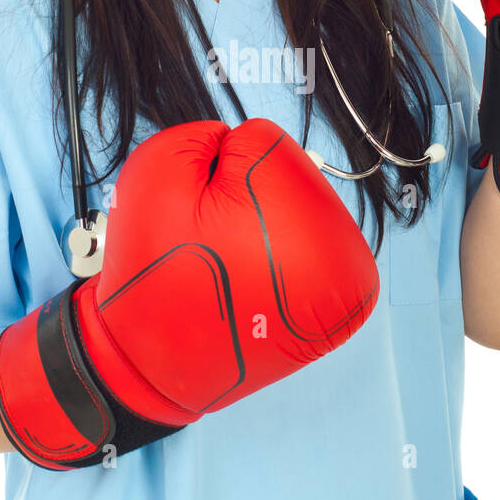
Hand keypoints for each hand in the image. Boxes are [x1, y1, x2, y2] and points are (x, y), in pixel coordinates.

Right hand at [0, 118, 379, 468]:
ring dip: (266, 226)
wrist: (151, 364)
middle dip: (246, 196)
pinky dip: (280, 257)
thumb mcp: (155, 174)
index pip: (262, 142)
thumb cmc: (154, 275)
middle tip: (210, 243)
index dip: (217, 169)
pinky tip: (251, 283)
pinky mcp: (340, 311)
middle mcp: (342, 254)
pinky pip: (309, 251)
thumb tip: (243, 141)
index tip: (198, 213)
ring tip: (229, 265)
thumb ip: (203, 135)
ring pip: (299, 211)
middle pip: (288, 177)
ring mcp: (348, 288)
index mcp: (303, 214)